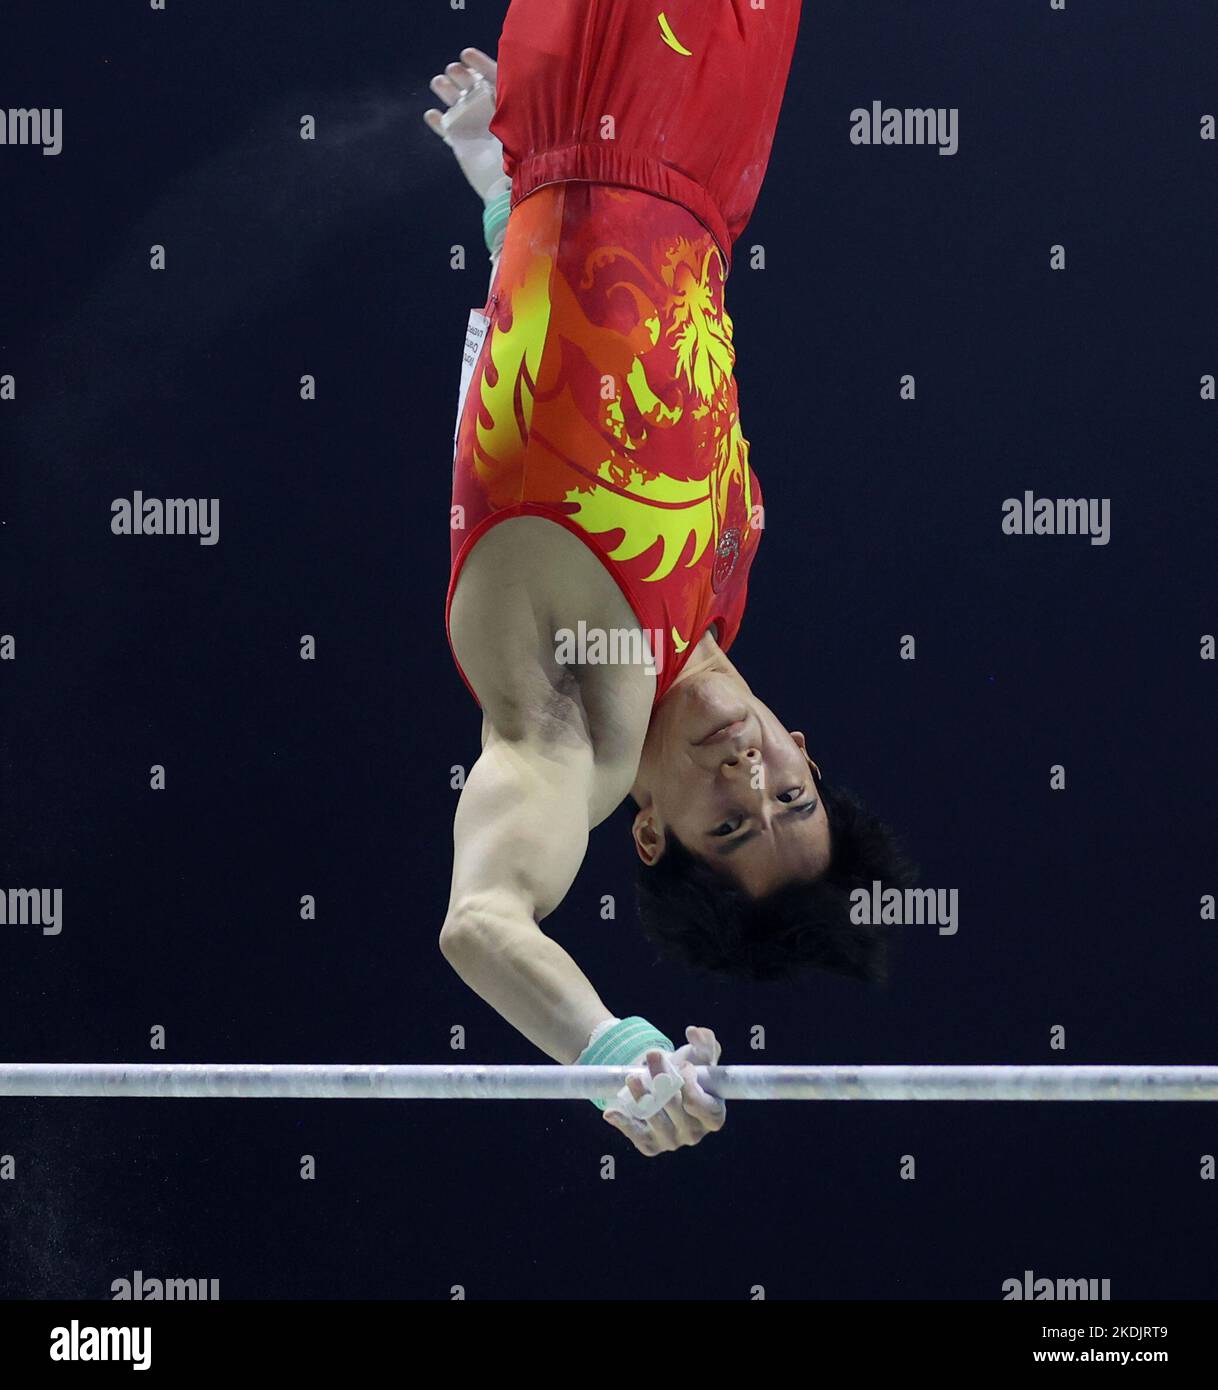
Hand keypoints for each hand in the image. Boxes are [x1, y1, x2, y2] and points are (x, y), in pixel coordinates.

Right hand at [422, 47, 506, 203]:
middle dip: (461, 75)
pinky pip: (445, 128)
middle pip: (471, 86)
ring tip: (439, 83)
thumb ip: (509, 104)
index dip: (479, 63)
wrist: (510, 188)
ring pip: (456, 103)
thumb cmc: (522, 158)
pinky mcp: (460, 144)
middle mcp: (488, 112)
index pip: (492, 75)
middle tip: (453, 70)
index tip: (467, 55)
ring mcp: (472, 127)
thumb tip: (494, 83)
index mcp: (506, 104)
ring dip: (446, 91)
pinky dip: (437, 121)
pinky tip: (432, 114)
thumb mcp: (519, 126)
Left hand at [604, 1027, 726, 1156]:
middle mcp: (694, 1133)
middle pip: (677, 1109)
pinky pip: (636, 1135)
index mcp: (712, 1114)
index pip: (706, 1108)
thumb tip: (695, 1032)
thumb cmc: (687, 1072)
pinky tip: (611, 1112)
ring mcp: (671, 1141)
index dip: (693, 1088)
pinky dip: (624, 1123)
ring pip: (655, 1119)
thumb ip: (705, 1042)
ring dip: (642, 1097)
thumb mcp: (699, 1056)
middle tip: (652, 1056)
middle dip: (663, 1081)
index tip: (683, 1066)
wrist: (661, 1084)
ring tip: (632, 1077)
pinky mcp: (650, 1145)